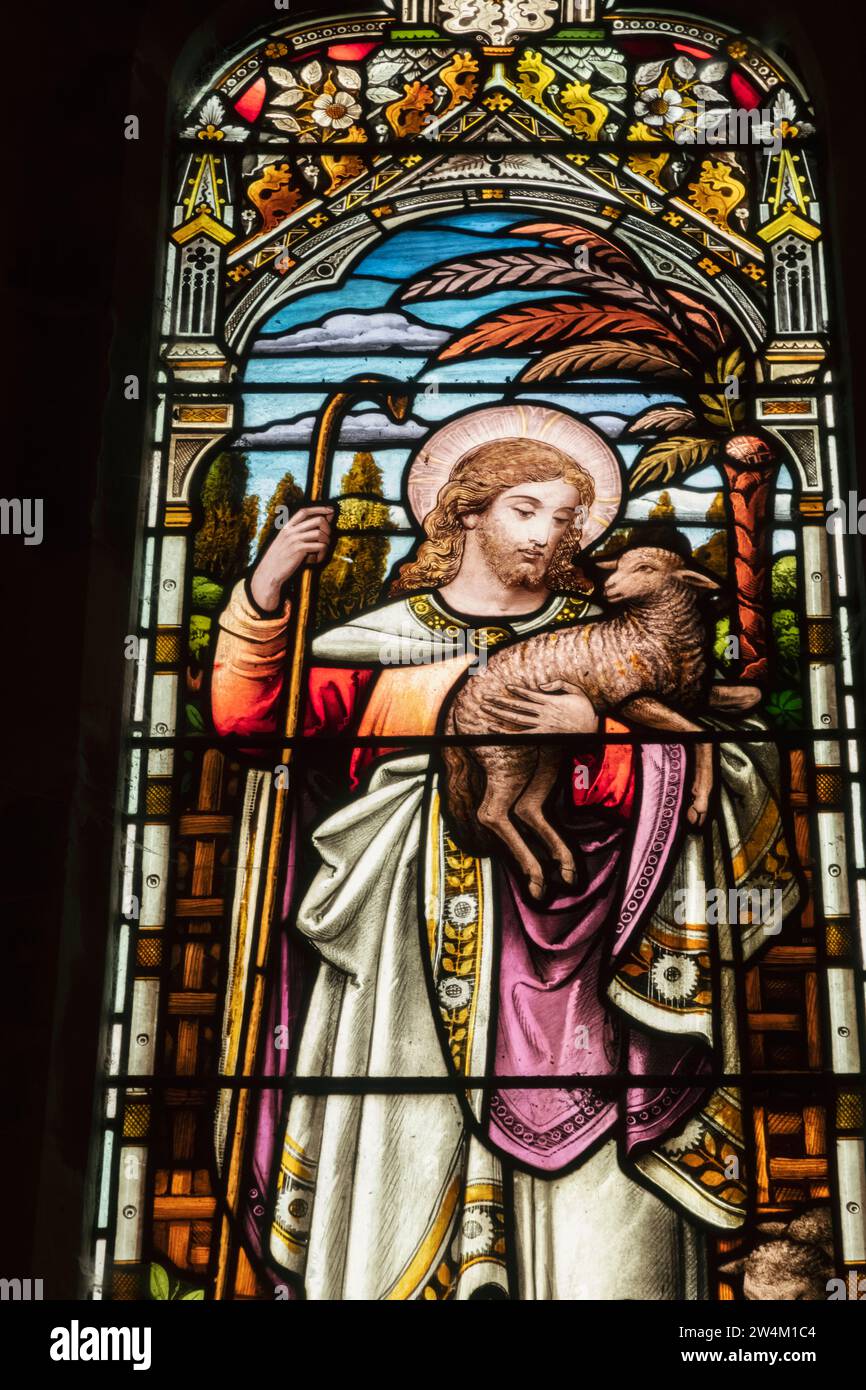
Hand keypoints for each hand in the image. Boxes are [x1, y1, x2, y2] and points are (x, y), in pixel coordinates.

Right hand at [250, 506, 333, 611]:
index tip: (330, 510)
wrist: (269, 572)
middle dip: (327, 528)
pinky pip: (319, 546)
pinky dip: (323, 553)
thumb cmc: (278, 559)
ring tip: (322, 550)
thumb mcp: (283, 542)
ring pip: (320, 533)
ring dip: (326, 542)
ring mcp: (294, 539)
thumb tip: (312, 527)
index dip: (319, 509)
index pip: (305, 511)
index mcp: (287, 527)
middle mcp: (291, 531)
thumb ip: (295, 533)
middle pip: (317, 520)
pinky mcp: (299, 550)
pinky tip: (318, 558)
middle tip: (327, 538)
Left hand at [480, 680, 599, 733]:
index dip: (517, 690)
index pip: (530, 694)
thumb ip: (559, 684)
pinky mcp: (542, 735)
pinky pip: (520, 735)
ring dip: (499, 714)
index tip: (506, 686)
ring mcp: (541, 725)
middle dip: (500, 702)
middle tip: (485, 698)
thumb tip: (541, 685)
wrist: (592, 731)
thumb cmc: (585, 709)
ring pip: (516, 719)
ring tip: (485, 709)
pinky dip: (506, 732)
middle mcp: (543, 713)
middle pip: (517, 706)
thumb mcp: (576, 690)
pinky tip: (494, 728)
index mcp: (551, 701)